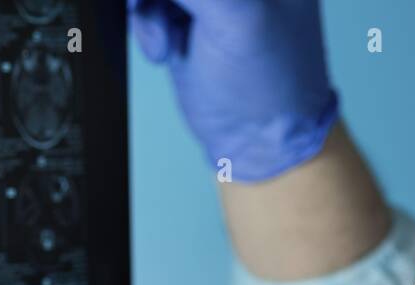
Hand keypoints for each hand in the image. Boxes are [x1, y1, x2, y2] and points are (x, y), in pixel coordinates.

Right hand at [129, 0, 338, 181]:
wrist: (259, 142)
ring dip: (146, 7)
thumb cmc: (269, 86)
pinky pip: (148, 1)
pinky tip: (165, 48)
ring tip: (165, 42)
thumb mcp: (235, 17)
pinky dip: (145, 22)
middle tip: (147, 10)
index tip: (158, 6)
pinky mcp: (188, 12)